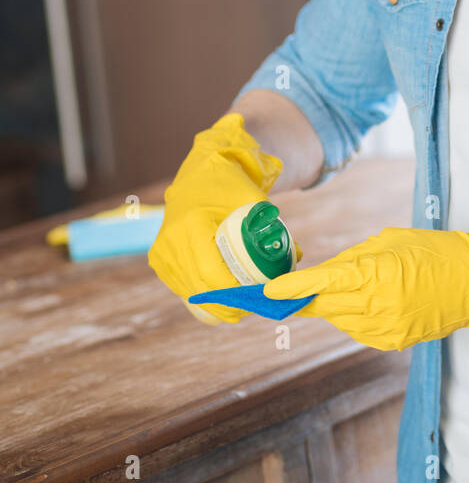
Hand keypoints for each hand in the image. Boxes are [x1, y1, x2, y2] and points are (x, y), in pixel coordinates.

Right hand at [148, 112, 282, 322]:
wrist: (198, 175)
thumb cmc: (230, 187)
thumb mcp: (254, 202)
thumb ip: (273, 229)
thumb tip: (296, 257)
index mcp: (192, 224)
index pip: (211, 273)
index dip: (233, 294)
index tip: (254, 299)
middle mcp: (171, 240)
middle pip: (200, 289)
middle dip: (227, 306)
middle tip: (252, 308)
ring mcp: (162, 252)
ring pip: (190, 292)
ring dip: (214, 305)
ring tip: (240, 305)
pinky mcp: (159, 260)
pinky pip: (182, 287)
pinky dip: (202, 295)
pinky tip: (220, 298)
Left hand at [262, 226, 468, 349]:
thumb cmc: (432, 250)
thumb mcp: (388, 242)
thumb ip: (351, 260)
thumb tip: (320, 277)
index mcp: (377, 272)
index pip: (323, 283)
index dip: (292, 289)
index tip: (269, 293)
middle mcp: (379, 304)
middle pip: (324, 306)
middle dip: (305, 298)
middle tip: (288, 292)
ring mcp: (387, 327)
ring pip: (339, 321)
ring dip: (333, 306)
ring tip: (353, 288)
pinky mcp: (395, 341)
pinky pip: (358, 332)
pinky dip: (354, 318)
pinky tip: (368, 303)